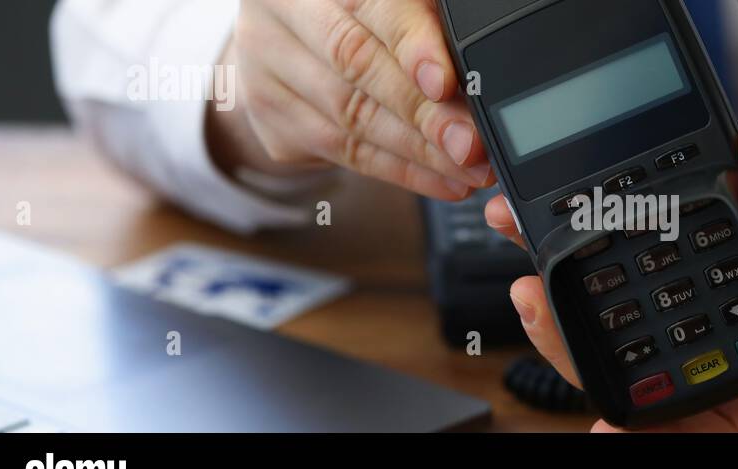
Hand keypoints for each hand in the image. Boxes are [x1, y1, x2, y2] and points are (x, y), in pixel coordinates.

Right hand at [207, 0, 490, 200]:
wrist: (297, 33)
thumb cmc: (367, 12)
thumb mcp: (395, 2)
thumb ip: (426, 21)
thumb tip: (472, 68)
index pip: (369, 8)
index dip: (411, 46)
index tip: (445, 84)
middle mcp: (279, 13)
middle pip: (356, 69)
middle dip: (422, 113)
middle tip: (471, 143)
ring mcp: (265, 67)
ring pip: (350, 120)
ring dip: (419, 153)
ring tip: (469, 168)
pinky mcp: (272, 118)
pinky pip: (345, 153)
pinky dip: (402, 171)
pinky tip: (443, 180)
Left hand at [485, 100, 737, 431]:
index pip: (723, 408)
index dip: (673, 434)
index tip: (611, 436)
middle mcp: (723, 322)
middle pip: (647, 371)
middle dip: (585, 356)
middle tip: (537, 314)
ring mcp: (687, 290)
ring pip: (614, 325)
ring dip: (562, 310)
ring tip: (526, 283)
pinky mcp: (660, 252)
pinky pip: (606, 268)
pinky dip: (567, 253)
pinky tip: (528, 225)